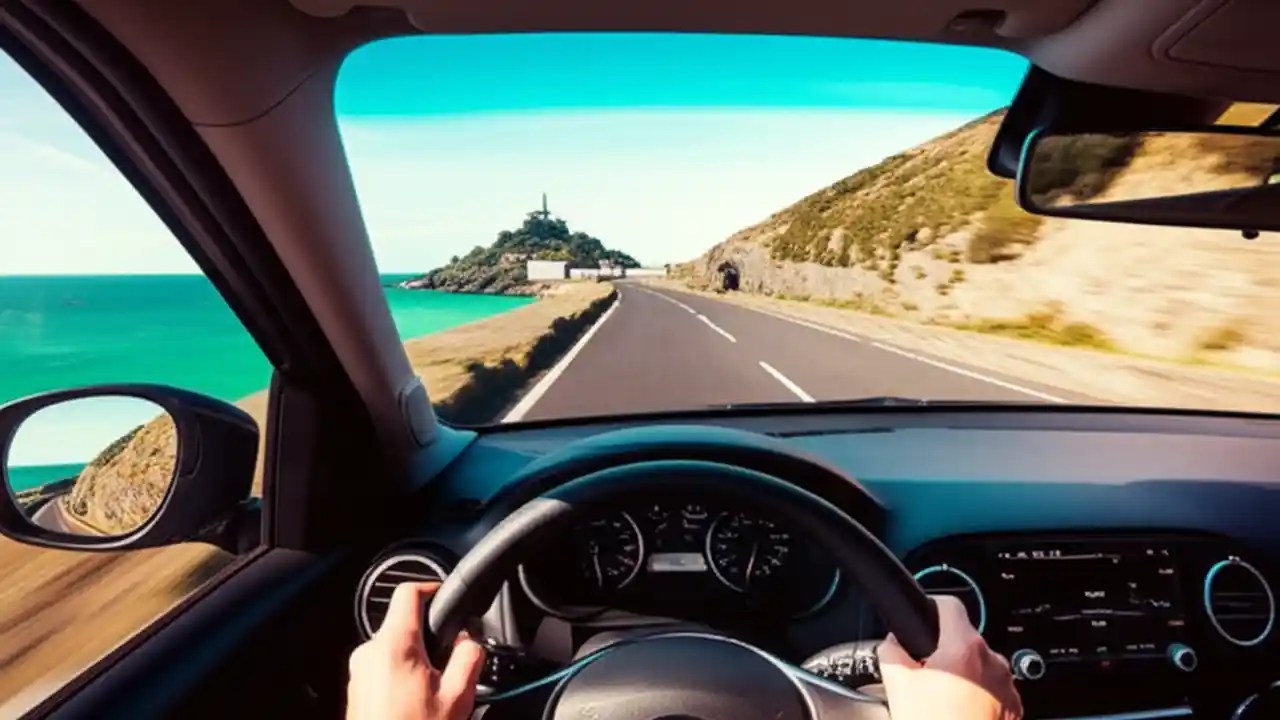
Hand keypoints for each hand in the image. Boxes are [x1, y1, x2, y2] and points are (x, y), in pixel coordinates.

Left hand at [346, 582, 486, 719]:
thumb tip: (469, 641)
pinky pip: (383, 670)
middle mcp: (369, 653)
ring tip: (433, 695)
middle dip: (430, 640)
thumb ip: (470, 657)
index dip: (431, 587)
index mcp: (394, 645)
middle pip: (404, 626)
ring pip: (394, 650)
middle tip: (450, 666)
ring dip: (416, 663)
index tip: (445, 598)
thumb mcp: (457, 696)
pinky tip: (416, 707)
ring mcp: (358, 672)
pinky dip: (402, 679)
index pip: (408, 592)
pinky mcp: (356, 691)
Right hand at [877, 595, 1022, 719]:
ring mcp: (1007, 687)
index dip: (931, 607)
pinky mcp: (1014, 709)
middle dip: (944, 651)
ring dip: (962, 675)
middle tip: (924, 674)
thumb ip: (892, 651)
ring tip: (942, 701)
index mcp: (965, 648)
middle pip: (964, 639)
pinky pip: (993, 690)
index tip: (923, 616)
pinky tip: (958, 714)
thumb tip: (894, 643)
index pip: (949, 605)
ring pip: (980, 666)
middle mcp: (994, 662)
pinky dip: (977, 695)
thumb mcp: (897, 684)